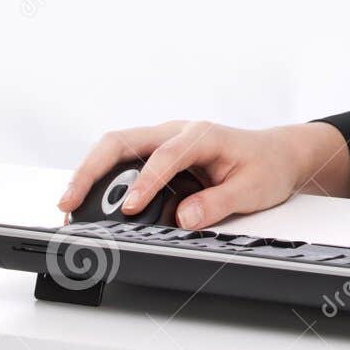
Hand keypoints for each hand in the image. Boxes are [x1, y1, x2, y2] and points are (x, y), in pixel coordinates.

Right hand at [57, 120, 349, 230]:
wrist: (279, 155)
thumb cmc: (267, 167)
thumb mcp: (251, 190)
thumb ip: (217, 203)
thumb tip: (183, 217)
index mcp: (202, 134)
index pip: (165, 156)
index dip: (144, 182)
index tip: (128, 209)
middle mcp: (177, 132)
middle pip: (123, 142)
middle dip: (91, 169)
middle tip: (69, 201)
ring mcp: (165, 142)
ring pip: (117, 150)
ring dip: (90, 174)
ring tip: (69, 206)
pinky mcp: (160, 157)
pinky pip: (125, 163)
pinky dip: (103, 180)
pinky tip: (90, 202)